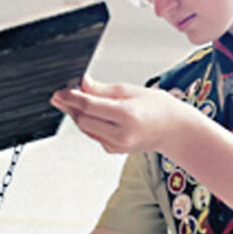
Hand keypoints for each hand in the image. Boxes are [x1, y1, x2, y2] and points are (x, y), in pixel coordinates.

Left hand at [50, 76, 189, 154]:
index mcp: (127, 116)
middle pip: (83, 120)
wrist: (173, 130)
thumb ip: (102, 89)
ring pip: (85, 128)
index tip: (58, 92)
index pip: (89, 107)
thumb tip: (81, 83)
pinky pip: (93, 135)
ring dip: (77, 114)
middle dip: (71, 106)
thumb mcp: (130, 90)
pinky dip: (88, 123)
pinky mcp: (113, 150)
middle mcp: (121, 135)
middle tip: (63, 93)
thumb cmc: (157, 107)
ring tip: (74, 100)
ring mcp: (116, 146)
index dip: (71, 98)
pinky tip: (89, 113)